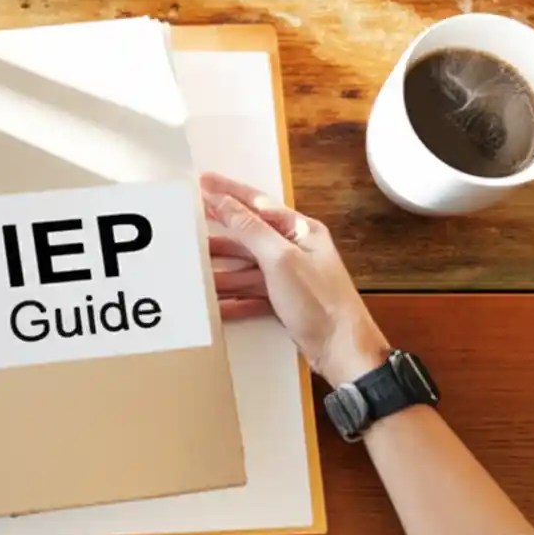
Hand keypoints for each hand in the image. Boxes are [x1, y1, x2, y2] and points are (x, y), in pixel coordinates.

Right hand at [200, 173, 387, 386]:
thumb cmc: (321, 304)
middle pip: (249, 236)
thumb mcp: (280, 259)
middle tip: (190, 221)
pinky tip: (215, 303)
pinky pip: (251, 295)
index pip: (257, 204)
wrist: (342, 351)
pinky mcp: (285, 303)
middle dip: (220, 232)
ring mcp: (290, 278)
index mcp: (300, 231)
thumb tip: (226, 203)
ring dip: (222, 270)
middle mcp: (296, 251)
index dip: (228, 192)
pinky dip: (233, 299)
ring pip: (247, 268)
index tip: (203, 183)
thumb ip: (251, 229)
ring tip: (195, 267)